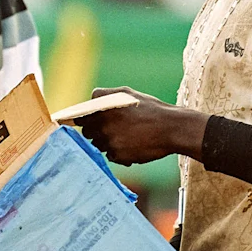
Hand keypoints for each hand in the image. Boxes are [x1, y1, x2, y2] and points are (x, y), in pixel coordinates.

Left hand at [78, 87, 207, 165]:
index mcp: (102, 106)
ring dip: (107, 142)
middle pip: (87, 132)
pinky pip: (110, 156)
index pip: (80, 116)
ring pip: (98, 144)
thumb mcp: (127, 94)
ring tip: (126, 137)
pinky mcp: (117, 154)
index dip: (84, 120)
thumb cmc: (151, 109)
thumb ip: (105, 96)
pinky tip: (132, 146)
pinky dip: (118, 153)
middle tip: (112, 130)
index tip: (88, 122)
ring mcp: (108, 140)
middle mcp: (102, 122)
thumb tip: (90, 102)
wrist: (171, 128)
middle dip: (96, 131)